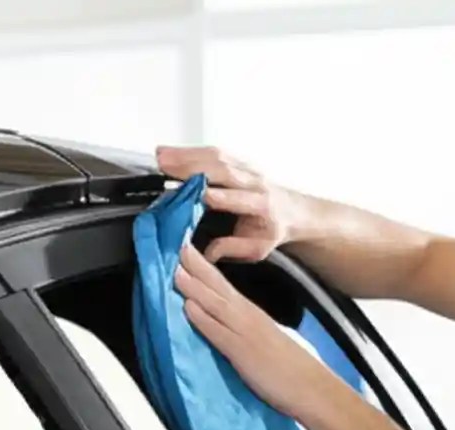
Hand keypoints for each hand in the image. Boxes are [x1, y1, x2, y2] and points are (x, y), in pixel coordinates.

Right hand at [156, 145, 306, 263]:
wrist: (294, 211)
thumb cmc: (273, 231)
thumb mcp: (258, 249)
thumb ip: (233, 249)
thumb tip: (207, 253)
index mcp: (260, 205)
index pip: (234, 198)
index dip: (211, 195)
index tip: (186, 194)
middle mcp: (254, 182)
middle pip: (222, 170)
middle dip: (191, 167)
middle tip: (164, 166)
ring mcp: (247, 169)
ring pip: (216, 157)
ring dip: (186, 154)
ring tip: (160, 155)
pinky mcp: (239, 162)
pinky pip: (215, 153)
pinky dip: (191, 150)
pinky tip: (171, 151)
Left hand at [173, 240, 337, 419]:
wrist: (313, 388)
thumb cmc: (294, 369)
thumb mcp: (271, 340)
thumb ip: (251, 331)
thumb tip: (236, 327)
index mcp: (253, 314)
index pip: (223, 286)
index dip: (204, 268)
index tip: (187, 251)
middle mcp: (248, 317)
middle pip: (217, 286)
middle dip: (195, 265)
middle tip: (177, 245)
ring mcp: (245, 333)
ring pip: (214, 303)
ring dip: (193, 286)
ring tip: (174, 268)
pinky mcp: (242, 353)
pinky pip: (218, 332)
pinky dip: (202, 318)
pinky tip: (188, 306)